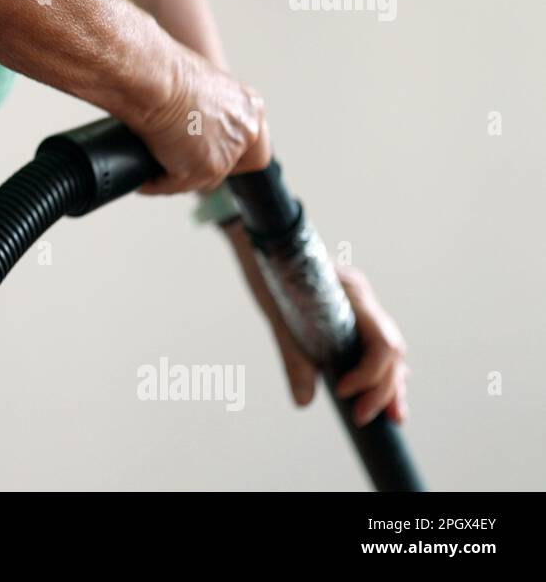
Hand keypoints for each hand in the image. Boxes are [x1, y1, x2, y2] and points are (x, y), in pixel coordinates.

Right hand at [136, 45, 271, 194]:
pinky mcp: (205, 170)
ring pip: (202, 180)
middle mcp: (246, 130)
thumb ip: (206, 109)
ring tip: (154, 170)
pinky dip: (157, 184)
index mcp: (248, 105)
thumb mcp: (196, 87)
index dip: (232, 152)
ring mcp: (228, 152)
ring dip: (177, 177)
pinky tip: (145, 179)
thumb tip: (189, 127)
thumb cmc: (166, 72)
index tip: (210, 152)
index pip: (253, 143)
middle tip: (179, 164)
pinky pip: (175, 186)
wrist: (154, 79)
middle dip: (204, 167)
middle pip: (230, 166)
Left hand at [223, 222, 409, 425]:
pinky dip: (380, 368)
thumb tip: (304, 402)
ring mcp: (361, 303)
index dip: (370, 376)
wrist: (260, 236)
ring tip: (391, 416)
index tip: (342, 394)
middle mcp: (364, 297)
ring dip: (390, 383)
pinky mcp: (351, 310)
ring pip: (390, 348)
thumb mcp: (278, 316)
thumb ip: (294, 357)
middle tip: (363, 418)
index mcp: (353, 294)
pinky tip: (383, 392)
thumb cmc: (268, 269)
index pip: (383, 344)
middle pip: (393, 351)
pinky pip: (376, 342)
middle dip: (384, 389)